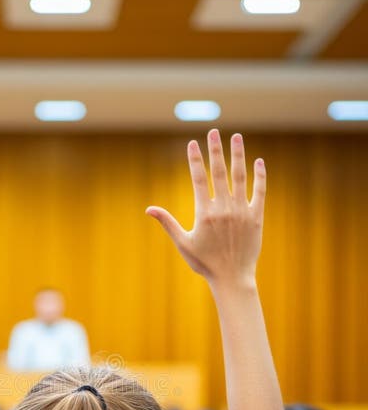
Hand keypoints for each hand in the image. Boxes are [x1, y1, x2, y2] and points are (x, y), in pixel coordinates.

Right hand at [146, 129, 265, 288]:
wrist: (232, 278)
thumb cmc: (205, 263)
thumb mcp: (183, 243)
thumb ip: (168, 223)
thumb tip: (149, 210)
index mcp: (204, 213)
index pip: (199, 179)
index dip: (196, 159)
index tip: (193, 143)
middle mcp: (224, 208)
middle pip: (219, 172)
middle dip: (216, 150)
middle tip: (214, 131)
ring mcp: (242, 211)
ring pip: (240, 177)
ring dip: (238, 155)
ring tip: (237, 137)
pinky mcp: (256, 217)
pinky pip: (260, 191)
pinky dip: (260, 176)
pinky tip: (259, 161)